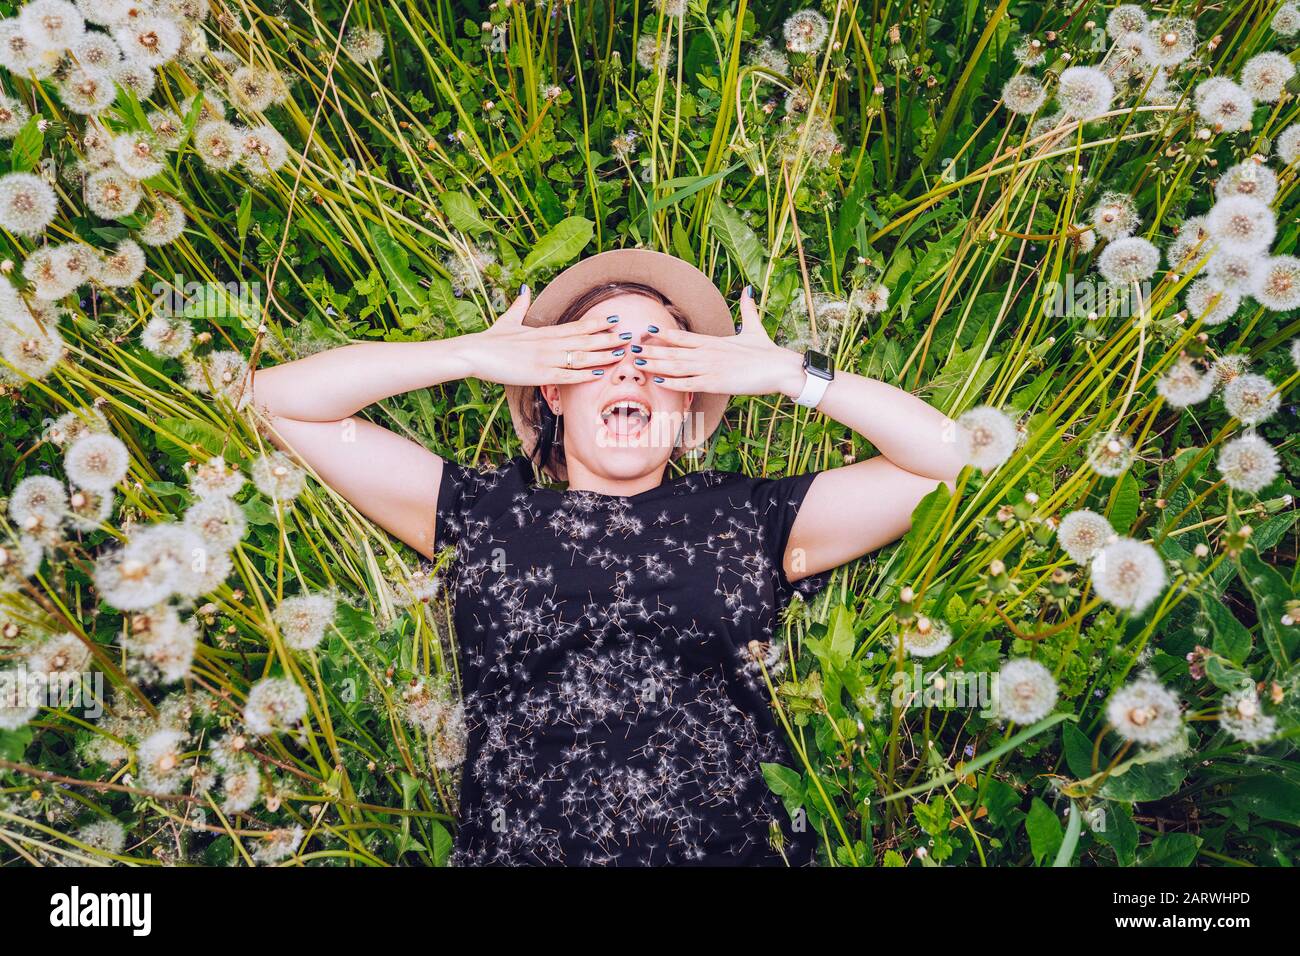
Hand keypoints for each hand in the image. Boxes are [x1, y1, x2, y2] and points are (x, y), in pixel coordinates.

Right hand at [457, 287, 623, 386]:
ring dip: (603, 355)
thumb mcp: (507, 320)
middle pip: (584, 339)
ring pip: (581, 357)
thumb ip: (520, 306)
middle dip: (608, 338)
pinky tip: (600, 374)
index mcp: (542, 331)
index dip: (597, 323)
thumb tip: (525, 289)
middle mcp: (548, 343)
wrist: (472, 353)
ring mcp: (545, 358)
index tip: (614, 319)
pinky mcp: (538, 374)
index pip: (576, 325)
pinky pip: (567, 376)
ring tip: (621, 353)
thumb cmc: (488, 340)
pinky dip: (585, 375)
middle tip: (629, 335)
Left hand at [636, 287, 805, 397]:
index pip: (683, 336)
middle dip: (651, 350)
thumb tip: (748, 290)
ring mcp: (710, 367)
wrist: (780, 368)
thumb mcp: (754, 328)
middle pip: (673, 351)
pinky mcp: (716, 382)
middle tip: (631, 348)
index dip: (664, 334)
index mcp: (714, 341)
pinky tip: (658, 381)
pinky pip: (688, 383)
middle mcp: (708, 352)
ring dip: (656, 364)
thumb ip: (747, 310)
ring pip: (676, 365)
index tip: (647, 331)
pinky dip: (672, 383)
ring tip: (637, 362)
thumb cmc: (768, 352)